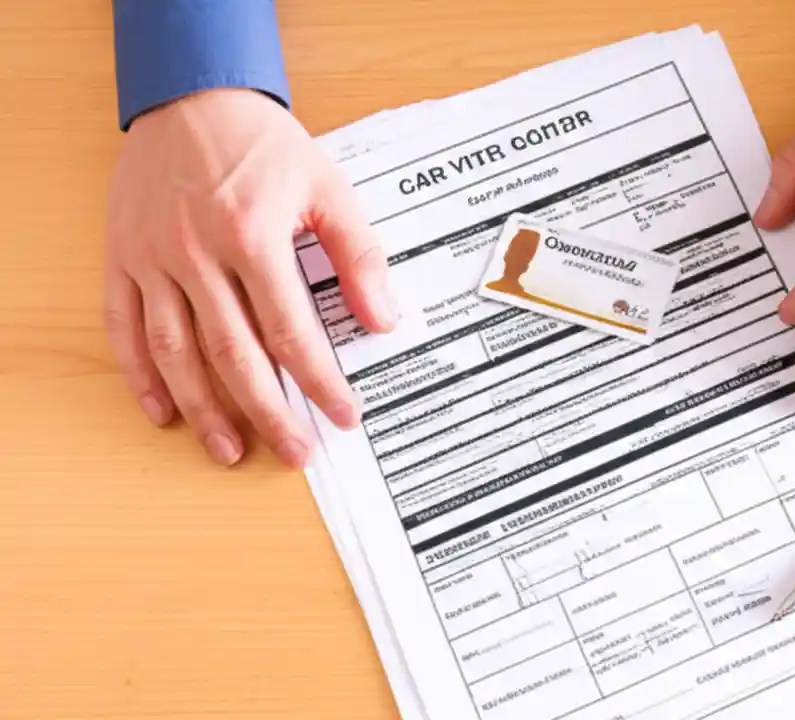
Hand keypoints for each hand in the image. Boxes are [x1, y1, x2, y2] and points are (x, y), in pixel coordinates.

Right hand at [104, 89, 396, 467]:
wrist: (191, 94)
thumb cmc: (261, 143)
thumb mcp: (327, 187)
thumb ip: (358, 256)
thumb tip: (383, 319)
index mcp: (252, 235)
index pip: (291, 331)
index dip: (319, 381)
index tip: (344, 415)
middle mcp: (197, 253)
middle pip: (234, 354)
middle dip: (268, 412)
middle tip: (295, 452)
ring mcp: (153, 258)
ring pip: (174, 351)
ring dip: (203, 408)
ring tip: (230, 449)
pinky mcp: (122, 256)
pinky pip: (123, 326)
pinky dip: (139, 374)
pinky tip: (162, 411)